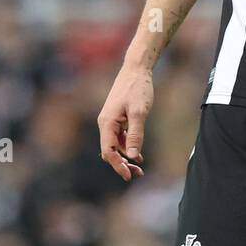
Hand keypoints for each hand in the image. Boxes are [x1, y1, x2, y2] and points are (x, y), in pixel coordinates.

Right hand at [97, 63, 151, 181]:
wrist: (136, 69)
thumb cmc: (138, 88)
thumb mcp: (139, 113)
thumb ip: (135, 135)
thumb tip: (131, 156)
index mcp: (107, 123)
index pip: (108, 151)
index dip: (118, 165)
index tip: (129, 176)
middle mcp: (105, 123)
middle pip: (110, 151)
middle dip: (122, 164)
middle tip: (138, 174)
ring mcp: (110, 121)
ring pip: (115, 146)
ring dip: (126, 157)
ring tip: (140, 168)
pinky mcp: (117, 119)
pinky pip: (120, 138)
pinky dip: (128, 147)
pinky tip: (138, 155)